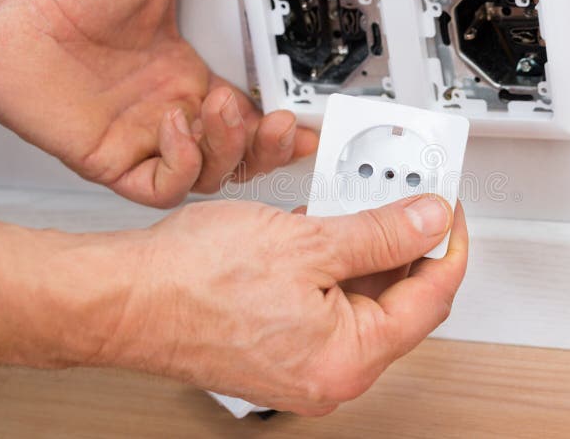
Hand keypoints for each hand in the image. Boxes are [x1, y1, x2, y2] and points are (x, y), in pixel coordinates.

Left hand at [0, 0, 317, 206]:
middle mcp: (176, 107)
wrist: (6, 4)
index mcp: (193, 70)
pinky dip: (184, 164)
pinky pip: (165, 186)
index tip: (313, 115)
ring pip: (213, 173)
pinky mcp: (115, 158)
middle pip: (244, 152)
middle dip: (272, 147)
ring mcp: (148, 135)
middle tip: (284, 125)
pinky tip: (179, 125)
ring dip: (231, 149)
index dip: (287, 122)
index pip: (257, 111)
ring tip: (224, 109)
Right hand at [90, 196, 466, 415]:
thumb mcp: (307, 242)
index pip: (431, 297)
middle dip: (406, 242)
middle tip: (409, 196)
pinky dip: (334, 264)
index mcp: (348, 359)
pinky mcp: (280, 347)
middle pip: (398, 300)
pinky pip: (327, 302)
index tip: (449, 208)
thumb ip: (381, 232)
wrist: (121, 299)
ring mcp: (303, 363)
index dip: (447, 243)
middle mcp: (330, 373)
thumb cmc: (190, 282)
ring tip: (364, 203)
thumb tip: (429, 221)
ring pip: (360, 298)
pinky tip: (328, 228)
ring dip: (366, 248)